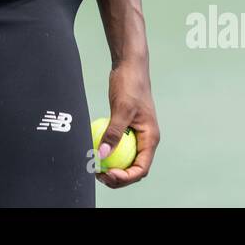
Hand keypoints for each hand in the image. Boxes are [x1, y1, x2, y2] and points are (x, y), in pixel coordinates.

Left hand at [96, 57, 157, 188]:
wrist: (129, 66)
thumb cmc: (130, 84)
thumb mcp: (122, 109)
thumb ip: (114, 133)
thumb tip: (102, 155)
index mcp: (150, 138)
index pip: (141, 168)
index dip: (125, 177)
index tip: (108, 174)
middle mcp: (145, 140)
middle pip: (134, 168)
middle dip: (118, 177)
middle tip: (98, 175)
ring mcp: (136, 135)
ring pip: (126, 159)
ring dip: (112, 167)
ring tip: (96, 168)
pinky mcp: (126, 128)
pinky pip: (118, 147)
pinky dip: (108, 152)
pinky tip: (94, 151)